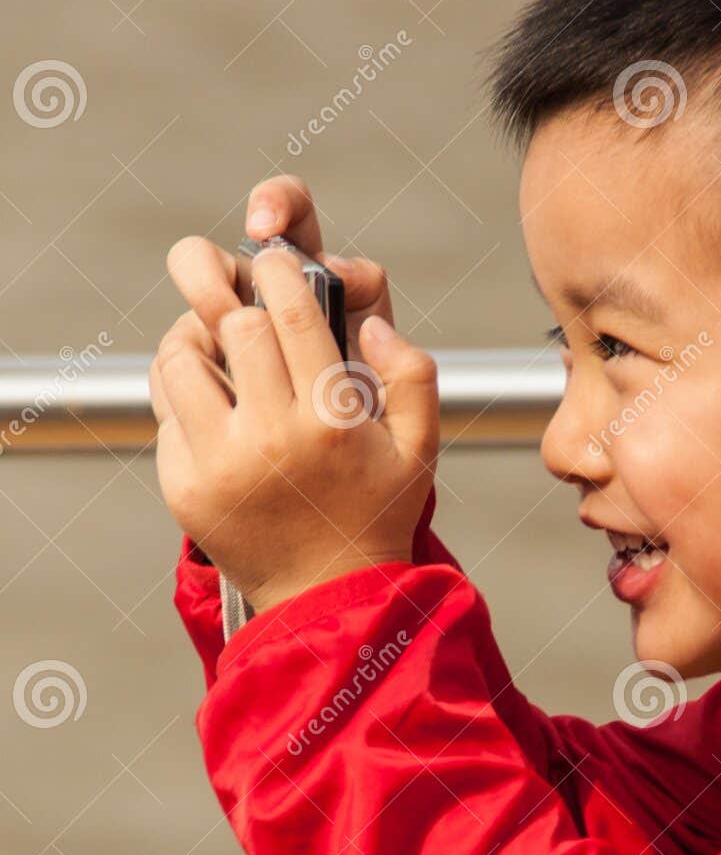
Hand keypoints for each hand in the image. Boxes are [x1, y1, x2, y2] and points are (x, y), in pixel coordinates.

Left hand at [152, 177, 437, 611]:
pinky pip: (166, 410)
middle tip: (249, 303)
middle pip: (234, 327)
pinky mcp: (184, 485)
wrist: (329, 594)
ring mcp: (221, 463)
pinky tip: (209, 397)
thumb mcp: (421, 448)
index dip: (280, 273)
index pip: (293, 315)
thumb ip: (413, 376)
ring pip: (181, 360)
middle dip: (242, 306)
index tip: (276, 260)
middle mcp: (273, 437)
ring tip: (217, 345)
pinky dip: (182, 390)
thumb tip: (371, 324)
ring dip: (197, 341)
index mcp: (333, 422)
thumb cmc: (376, 511)